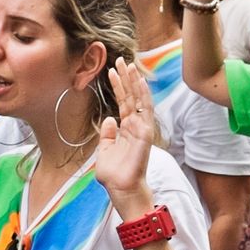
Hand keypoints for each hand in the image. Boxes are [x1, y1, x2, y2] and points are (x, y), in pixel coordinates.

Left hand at [96, 58, 156, 204]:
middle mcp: (135, 126)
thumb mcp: (104, 151)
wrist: (121, 189)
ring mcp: (141, 128)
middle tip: (121, 60)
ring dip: (134, 81)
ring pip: (139, 99)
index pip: (123, 103)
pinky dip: (143, 95)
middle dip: (126, 78)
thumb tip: (110, 119)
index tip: (112, 71)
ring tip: (128, 64)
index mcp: (126, 129)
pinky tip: (140, 82)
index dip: (118, 86)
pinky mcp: (144, 133)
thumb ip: (107, 135)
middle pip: (132, 97)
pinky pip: (145, 110)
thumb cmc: (114, 175)